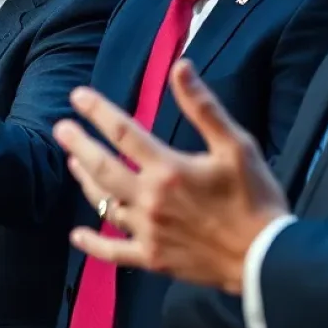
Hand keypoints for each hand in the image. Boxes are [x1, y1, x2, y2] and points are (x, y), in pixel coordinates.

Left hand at [52, 60, 288, 292]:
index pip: (123, 132)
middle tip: (60, 128)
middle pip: (103, 166)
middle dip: (79, 144)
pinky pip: (115, 252)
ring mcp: (148, 231)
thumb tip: (181, 67)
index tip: (77, 96)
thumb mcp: (236, 146)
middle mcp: (150, 199)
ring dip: (85, 181)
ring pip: (105, 204)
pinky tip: (77, 235)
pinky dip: (94, 244)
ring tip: (73, 163)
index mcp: (168, 168)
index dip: (97, 111)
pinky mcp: (153, 259)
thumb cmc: (255, 199)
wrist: (267, 260)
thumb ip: (203, 107)